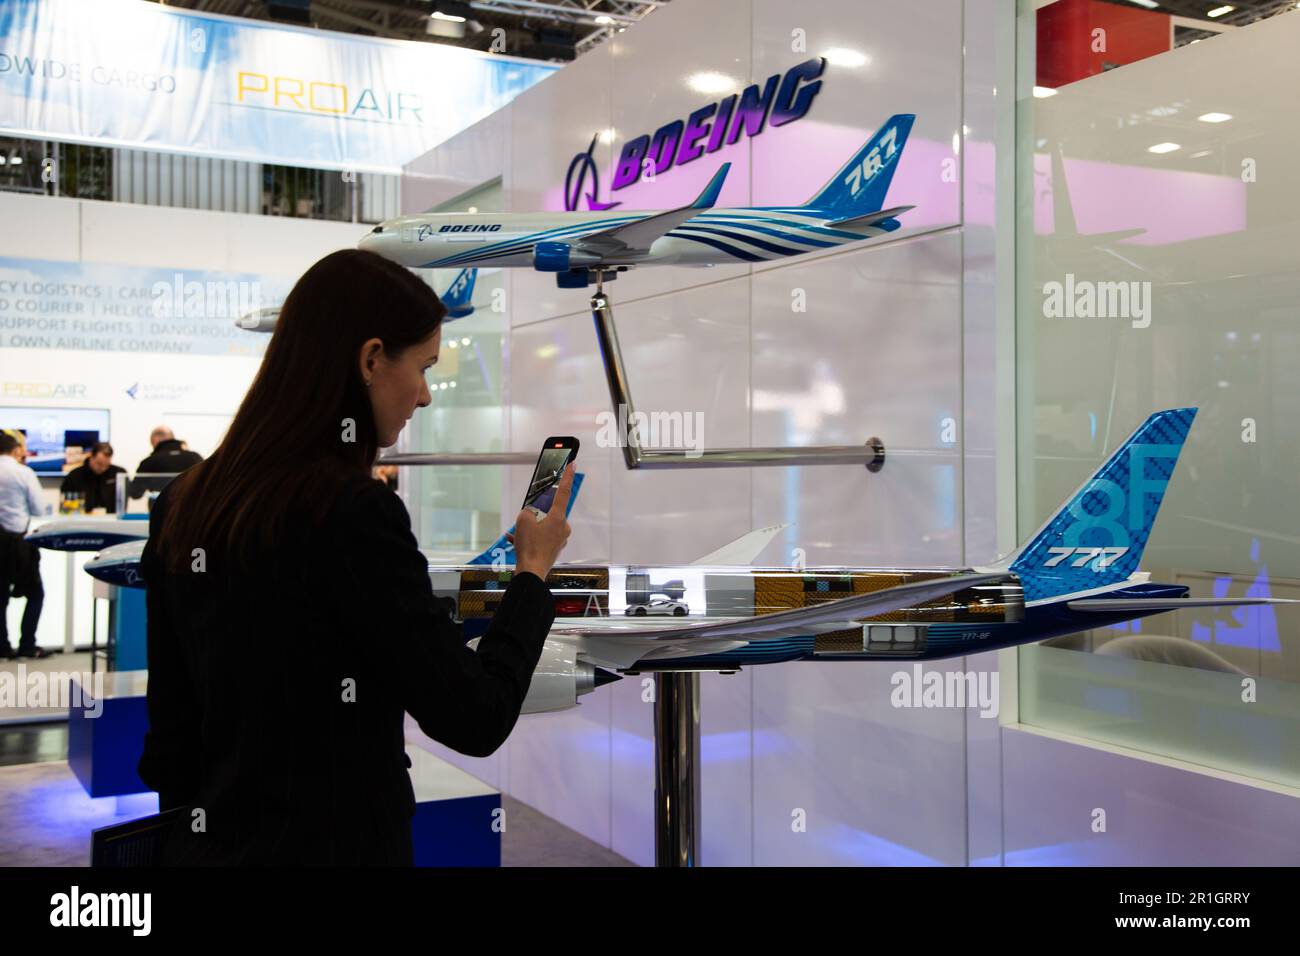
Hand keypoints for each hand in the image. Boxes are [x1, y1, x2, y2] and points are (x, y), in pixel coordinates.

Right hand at [511, 462, 573, 580]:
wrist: (531, 572)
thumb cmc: (529, 547)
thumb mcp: (522, 521)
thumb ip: (527, 511)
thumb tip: (530, 513)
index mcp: (558, 517)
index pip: (564, 492)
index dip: (567, 476)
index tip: (573, 464)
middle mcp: (563, 527)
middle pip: (550, 512)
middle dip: (536, 514)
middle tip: (525, 521)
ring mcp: (560, 540)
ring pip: (544, 527)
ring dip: (531, 528)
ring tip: (517, 534)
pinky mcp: (554, 549)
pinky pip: (541, 538)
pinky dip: (530, 538)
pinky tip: (515, 540)